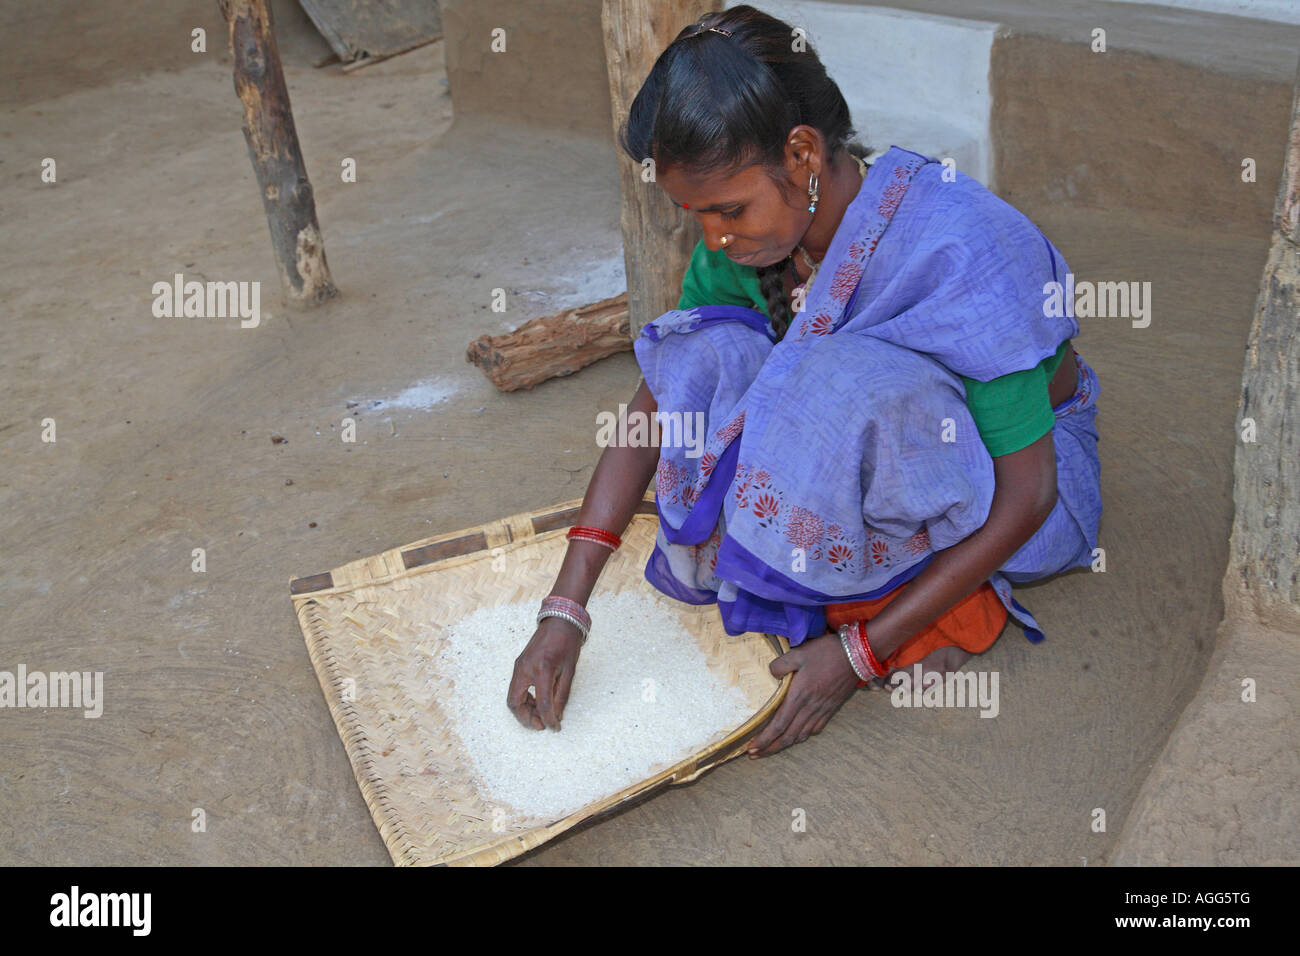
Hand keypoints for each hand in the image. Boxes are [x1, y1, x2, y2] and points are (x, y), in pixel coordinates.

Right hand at [507, 617, 582, 730]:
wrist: (559, 620)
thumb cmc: (567, 643)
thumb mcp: (569, 671)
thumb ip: (561, 695)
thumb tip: (556, 716)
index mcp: (542, 669)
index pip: (542, 703)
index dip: (548, 719)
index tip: (555, 727)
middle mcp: (525, 668)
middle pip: (515, 703)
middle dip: (526, 718)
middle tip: (542, 725)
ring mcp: (519, 666)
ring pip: (513, 697)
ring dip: (525, 710)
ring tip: (541, 715)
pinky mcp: (519, 665)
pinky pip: (516, 688)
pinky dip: (524, 699)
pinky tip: (537, 702)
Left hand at [747, 633, 859, 756]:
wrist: (857, 656)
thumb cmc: (827, 653)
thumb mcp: (799, 653)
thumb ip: (780, 664)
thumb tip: (771, 673)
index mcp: (799, 696)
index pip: (778, 724)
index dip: (764, 739)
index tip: (752, 748)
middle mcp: (809, 708)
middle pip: (787, 736)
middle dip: (769, 748)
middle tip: (754, 754)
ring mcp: (821, 711)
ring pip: (800, 735)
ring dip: (784, 744)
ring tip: (770, 748)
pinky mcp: (830, 709)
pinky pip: (814, 729)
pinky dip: (801, 737)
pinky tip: (795, 736)